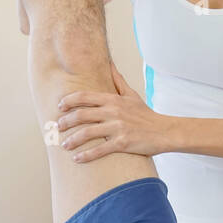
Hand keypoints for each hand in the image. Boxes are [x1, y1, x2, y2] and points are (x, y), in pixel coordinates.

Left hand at [55, 72, 169, 160]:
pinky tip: (77, 159)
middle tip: (58, 127)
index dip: (68, 101)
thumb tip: (109, 63)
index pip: (84, 97)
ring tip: (64, 145)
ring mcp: (118, 128)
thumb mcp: (131, 94)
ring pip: (87, 133)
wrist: (164, 131)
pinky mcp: (123, 143)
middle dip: (66, 122)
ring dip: (72, 140)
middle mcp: (113, 112)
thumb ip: (117, 80)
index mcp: (113, 100)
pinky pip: (100, 149)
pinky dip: (86, 155)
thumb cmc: (146, 115)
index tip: (59, 107)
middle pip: (81, 115)